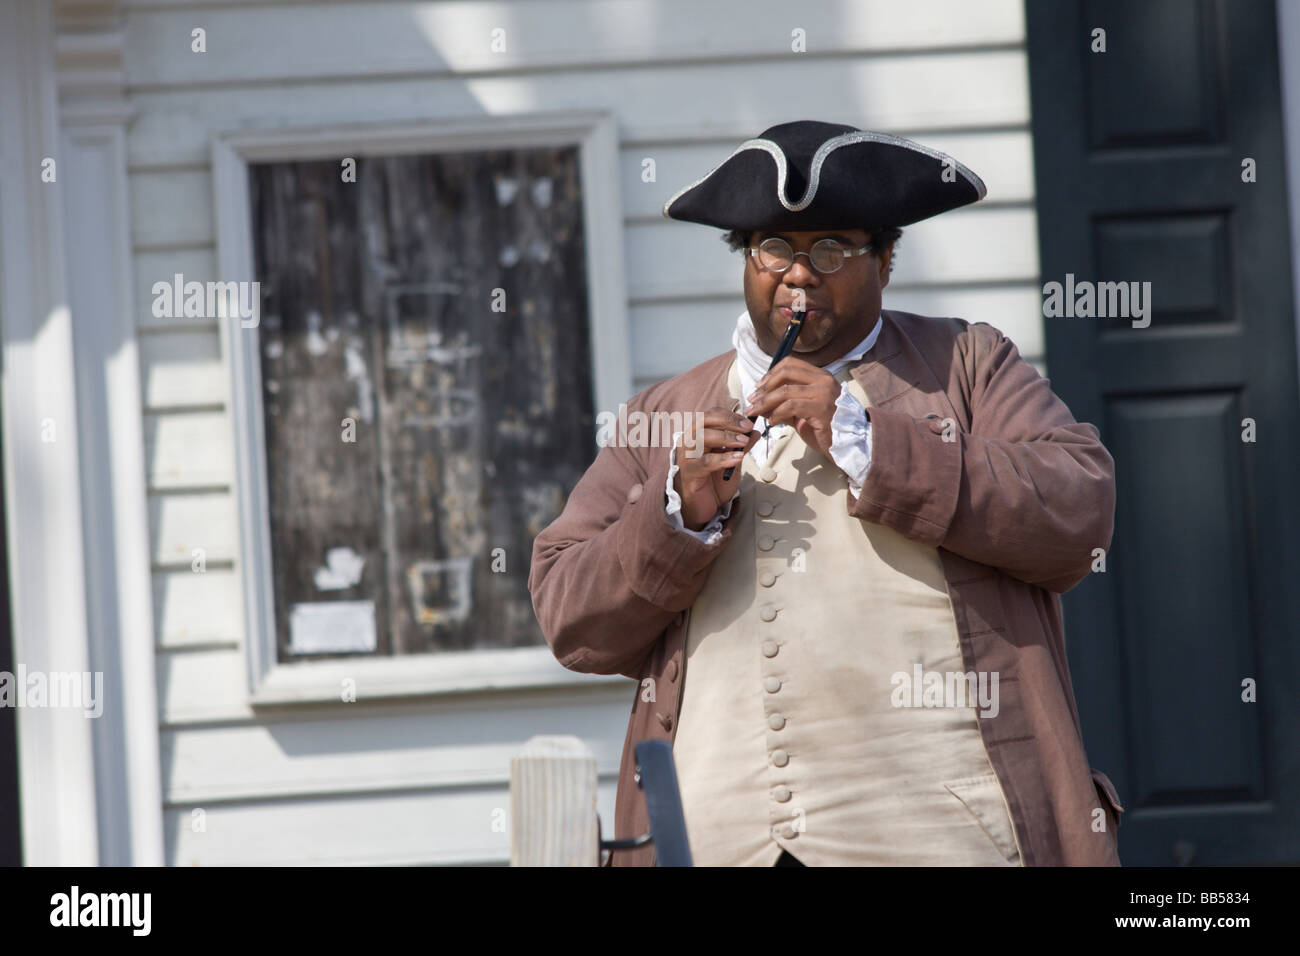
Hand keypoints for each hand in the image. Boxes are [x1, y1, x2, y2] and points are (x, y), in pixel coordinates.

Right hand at [672, 407, 758, 530]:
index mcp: (697, 435)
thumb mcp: (731, 461)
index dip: (730, 415)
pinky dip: (723, 458)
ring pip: (703, 437)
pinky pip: (706, 461)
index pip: (710, 415)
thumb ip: (740, 446)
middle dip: (728, 421)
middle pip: (704, 421)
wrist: (699, 506)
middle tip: (747, 428)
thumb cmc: (712, 482)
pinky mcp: (689, 472)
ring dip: (726, 437)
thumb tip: (754, 432)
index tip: (748, 422)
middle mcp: (688, 441)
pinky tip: (738, 458)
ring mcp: (686, 456)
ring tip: (744, 442)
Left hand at [743, 357, 838, 461]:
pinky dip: (777, 413)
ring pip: (785, 391)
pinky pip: (791, 406)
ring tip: (755, 412)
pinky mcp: (821, 409)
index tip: (758, 387)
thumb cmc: (825, 429)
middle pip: (786, 372)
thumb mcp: (801, 412)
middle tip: (753, 399)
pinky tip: (772, 422)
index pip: (791, 364)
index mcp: (821, 376)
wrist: (848, 446)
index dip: (771, 373)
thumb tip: (759, 402)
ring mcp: (824, 393)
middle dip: (765, 386)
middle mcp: (824, 381)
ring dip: (765, 402)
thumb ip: (783, 405)